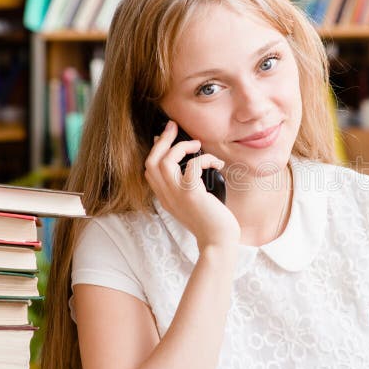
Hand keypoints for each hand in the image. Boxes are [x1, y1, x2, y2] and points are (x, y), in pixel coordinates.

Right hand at [144, 120, 239, 249]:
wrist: (218, 242)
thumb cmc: (212, 222)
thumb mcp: (193, 203)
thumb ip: (187, 188)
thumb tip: (192, 165)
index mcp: (165, 197)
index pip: (149, 170)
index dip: (156, 150)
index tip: (165, 137)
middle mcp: (167, 196)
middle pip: (152, 161)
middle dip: (163, 140)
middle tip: (173, 126)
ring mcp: (177, 195)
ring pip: (165, 161)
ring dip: (181, 147)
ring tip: (197, 145)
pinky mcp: (192, 195)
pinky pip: (191, 167)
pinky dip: (204, 159)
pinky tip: (216, 163)